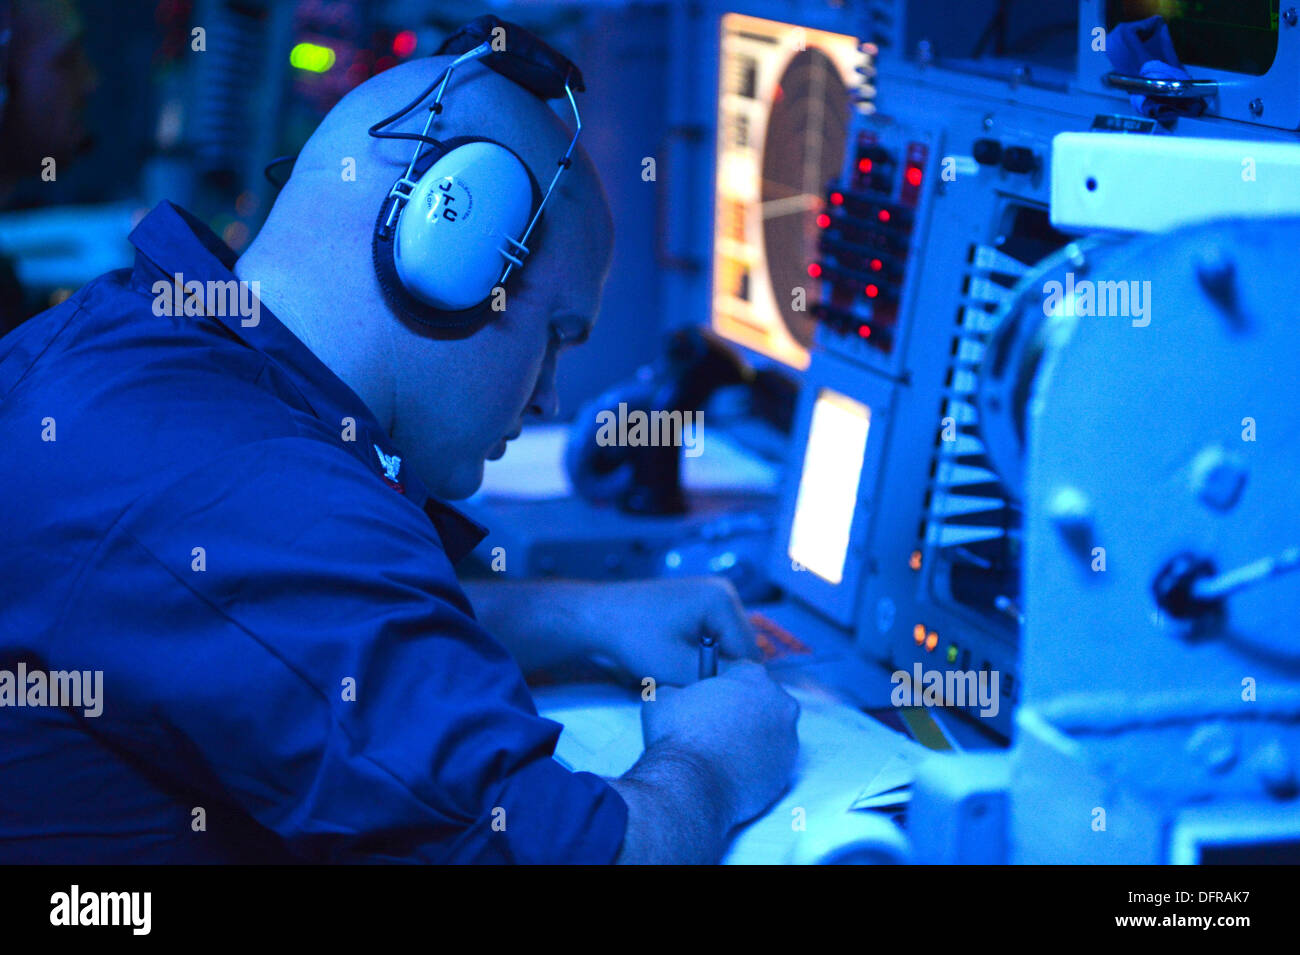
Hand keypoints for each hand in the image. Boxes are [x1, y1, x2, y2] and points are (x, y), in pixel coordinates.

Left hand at [578, 576, 761, 685]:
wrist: (599, 616)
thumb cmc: (633, 637)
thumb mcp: (677, 666)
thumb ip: (716, 679)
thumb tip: (745, 691)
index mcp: (722, 601)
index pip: (749, 653)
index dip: (732, 681)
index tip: (709, 696)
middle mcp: (724, 591)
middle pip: (741, 647)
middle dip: (721, 669)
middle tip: (691, 683)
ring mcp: (712, 594)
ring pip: (728, 644)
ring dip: (710, 662)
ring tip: (681, 669)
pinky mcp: (700, 602)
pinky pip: (715, 635)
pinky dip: (701, 652)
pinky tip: (678, 657)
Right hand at [641, 662, 799, 825]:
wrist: (691, 785)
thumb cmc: (678, 736)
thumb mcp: (663, 698)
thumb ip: (679, 690)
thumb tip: (678, 696)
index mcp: (754, 677)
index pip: (740, 671)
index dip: (721, 684)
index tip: (709, 699)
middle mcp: (780, 703)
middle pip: (761, 700)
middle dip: (742, 709)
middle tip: (716, 726)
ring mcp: (788, 739)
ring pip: (769, 732)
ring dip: (750, 737)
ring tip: (722, 752)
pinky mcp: (787, 771)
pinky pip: (770, 761)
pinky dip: (755, 763)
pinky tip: (731, 770)